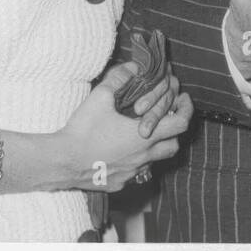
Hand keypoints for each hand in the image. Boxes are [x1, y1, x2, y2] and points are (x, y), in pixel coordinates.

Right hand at [57, 63, 193, 191]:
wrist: (63, 162)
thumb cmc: (83, 130)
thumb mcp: (101, 97)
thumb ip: (119, 79)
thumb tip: (133, 67)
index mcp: (144, 136)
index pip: (180, 124)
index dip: (187, 110)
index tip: (183, 100)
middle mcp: (143, 156)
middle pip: (174, 146)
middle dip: (174, 131)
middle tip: (166, 117)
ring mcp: (132, 173)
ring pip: (155, 161)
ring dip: (156, 147)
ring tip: (144, 134)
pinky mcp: (119, 183)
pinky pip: (136, 172)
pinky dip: (136, 160)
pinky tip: (123, 151)